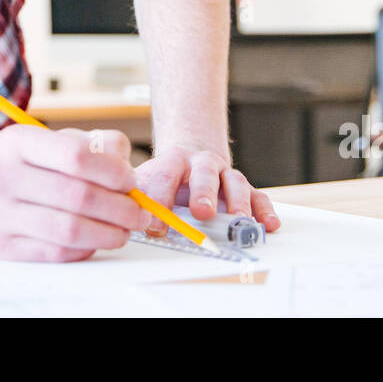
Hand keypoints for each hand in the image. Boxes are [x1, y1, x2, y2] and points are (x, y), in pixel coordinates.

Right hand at [0, 125, 152, 261]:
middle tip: (139, 213)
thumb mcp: (40, 141)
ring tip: (124, 231)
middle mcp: (3, 176)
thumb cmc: (11, 165)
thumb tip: (127, 163)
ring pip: (69, 230)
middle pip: (77, 196)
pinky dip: (85, 249)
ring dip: (108, 234)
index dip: (112, 171)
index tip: (130, 180)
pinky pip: (54, 252)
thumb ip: (87, 144)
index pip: (74, 156)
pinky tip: (96, 241)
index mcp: (17, 142)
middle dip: (120, 208)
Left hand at [134, 144, 280, 235]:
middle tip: (202, 212)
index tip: (155, 225)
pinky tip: (267, 224)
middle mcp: (201, 164)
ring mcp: (225, 174)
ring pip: (235, 182)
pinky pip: (259, 196)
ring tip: (238, 221)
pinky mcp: (244, 188)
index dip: (159, 199)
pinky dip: (264, 210)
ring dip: (237, 202)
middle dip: (203, 193)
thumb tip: (114, 215)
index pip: (165, 175)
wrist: (190, 156)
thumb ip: (133, 194)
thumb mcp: (145, 179)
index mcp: (173, 160)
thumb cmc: (164, 177)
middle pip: (203, 173)